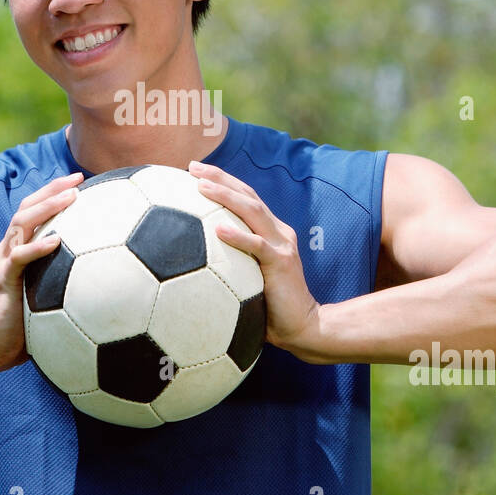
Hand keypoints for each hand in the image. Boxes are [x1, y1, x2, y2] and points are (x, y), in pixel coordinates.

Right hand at [0, 172, 82, 376]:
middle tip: (78, 179)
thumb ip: (59, 283)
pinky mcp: (2, 281)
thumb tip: (99, 283)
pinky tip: (58, 241)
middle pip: (25, 209)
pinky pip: (19, 258)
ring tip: (71, 198)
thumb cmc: (18, 328)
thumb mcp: (41, 297)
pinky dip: (38, 247)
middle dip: (51, 190)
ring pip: (21, 224)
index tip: (78, 182)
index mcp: (15, 252)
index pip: (31, 213)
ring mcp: (3, 263)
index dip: (51, 194)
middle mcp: (6, 251)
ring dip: (47, 208)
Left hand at [187, 161, 321, 356]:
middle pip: (247, 196)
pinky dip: (237, 236)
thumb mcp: (249, 277)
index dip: (223, 181)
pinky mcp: (281, 263)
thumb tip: (192, 260)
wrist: (303, 327)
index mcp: (271, 232)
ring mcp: (281, 246)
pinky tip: (217, 229)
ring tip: (200, 187)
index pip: (246, 198)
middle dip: (220, 177)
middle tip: (193, 167)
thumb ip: (231, 261)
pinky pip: (256, 246)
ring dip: (225, 196)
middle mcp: (278, 232)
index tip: (195, 171)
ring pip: (252, 212)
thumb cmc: (271, 307)